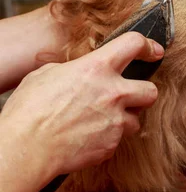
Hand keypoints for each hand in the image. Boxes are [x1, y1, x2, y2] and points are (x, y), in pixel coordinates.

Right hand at [0, 32, 163, 182]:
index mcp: (97, 68)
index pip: (134, 44)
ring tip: (102, 121)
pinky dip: (106, 139)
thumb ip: (73, 70)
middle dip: (143, 93)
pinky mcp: (110, 145)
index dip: (147, 45)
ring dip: (124, 120)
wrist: (27, 146)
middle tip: (129, 95)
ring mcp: (115, 121)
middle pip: (151, 91)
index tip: (153, 51)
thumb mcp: (47, 74)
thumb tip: (77, 73)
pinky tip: (87, 137)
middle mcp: (113, 93)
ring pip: (136, 120)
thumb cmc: (30, 109)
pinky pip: (117, 140)